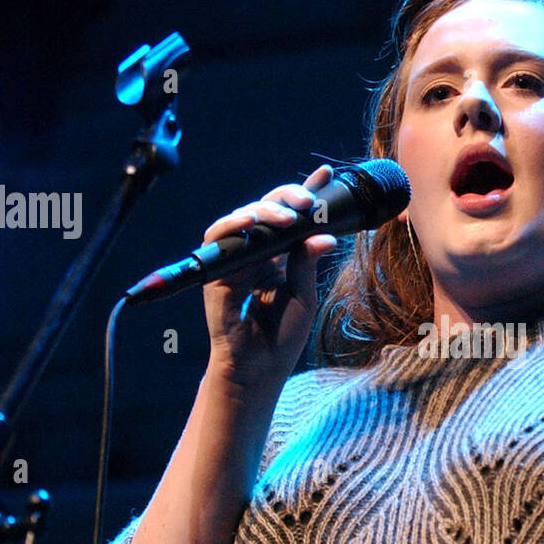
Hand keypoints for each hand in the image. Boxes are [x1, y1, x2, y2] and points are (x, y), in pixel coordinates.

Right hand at [201, 163, 337, 385]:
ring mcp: (236, 258)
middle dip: (289, 197)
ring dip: (267, 208)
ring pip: (245, 216)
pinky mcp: (217, 269)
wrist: (260, 367)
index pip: (293, 216)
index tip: (327, 176)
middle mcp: (257, 251)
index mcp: (280, 254)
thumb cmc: (283, 334)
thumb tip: (325, 234)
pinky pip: (219, 237)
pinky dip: (235, 225)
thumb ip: (308, 263)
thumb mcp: (304, 295)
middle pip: (268, 209)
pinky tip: (254, 221)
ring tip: (292, 213)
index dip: (307, 193)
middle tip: (310, 199)